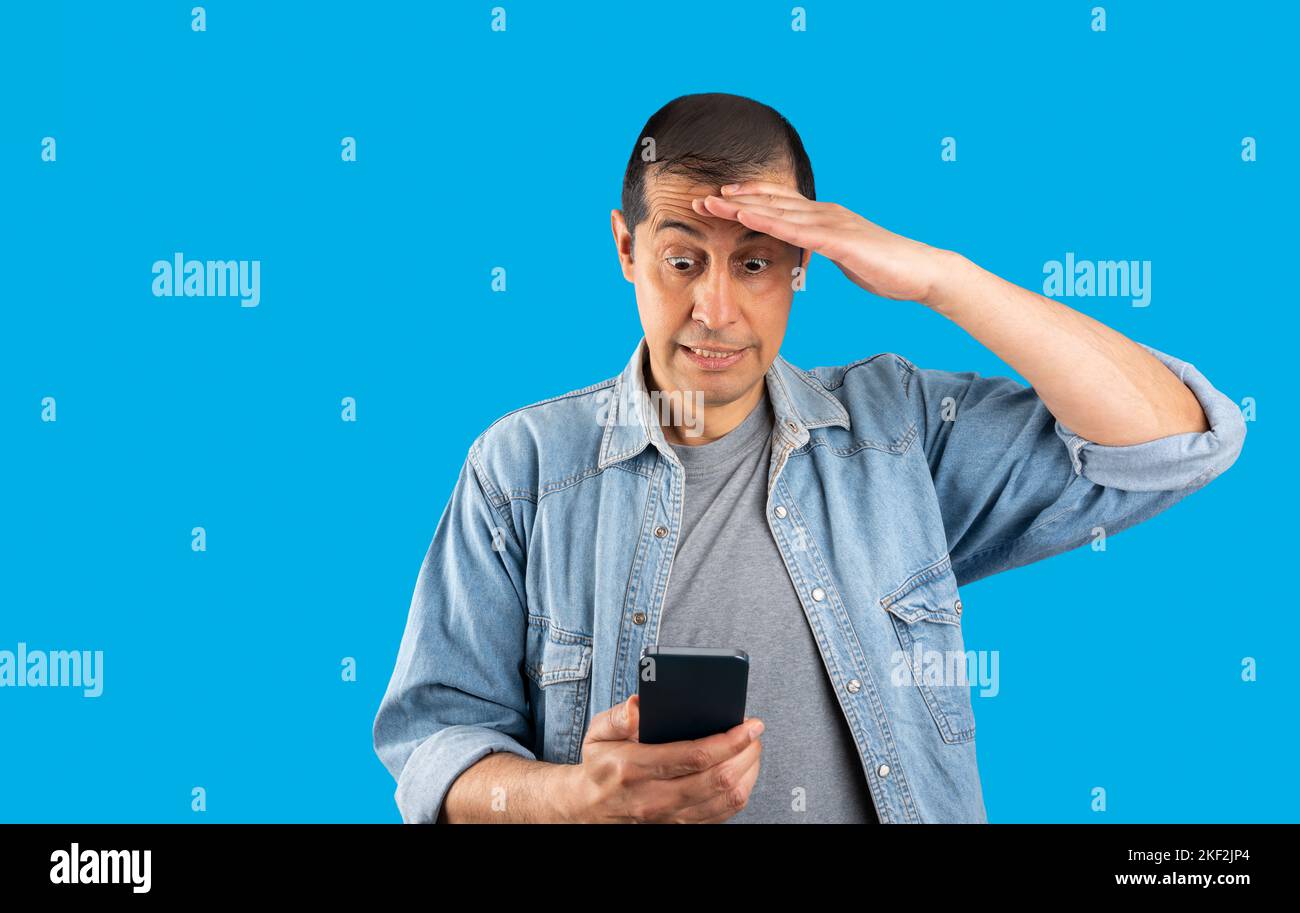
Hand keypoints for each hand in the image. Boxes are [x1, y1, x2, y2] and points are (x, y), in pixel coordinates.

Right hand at [563, 694, 764, 822]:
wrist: (588, 808)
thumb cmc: (600, 764)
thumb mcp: (597, 732)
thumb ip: (618, 716)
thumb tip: (640, 705)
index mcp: (634, 769)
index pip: (694, 756)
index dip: (729, 740)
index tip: (749, 725)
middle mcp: (654, 799)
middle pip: (717, 780)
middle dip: (745, 753)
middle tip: (755, 733)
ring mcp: (668, 819)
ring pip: (725, 801)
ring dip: (748, 773)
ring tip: (752, 749)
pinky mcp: (679, 828)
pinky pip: (721, 815)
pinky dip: (740, 792)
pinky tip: (742, 772)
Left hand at [692, 180, 958, 304]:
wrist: (921, 273)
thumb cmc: (886, 268)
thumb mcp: (844, 256)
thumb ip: (823, 250)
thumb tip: (805, 251)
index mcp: (824, 218)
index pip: (778, 205)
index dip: (746, 201)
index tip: (717, 201)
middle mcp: (824, 213)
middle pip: (771, 202)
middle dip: (734, 200)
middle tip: (699, 198)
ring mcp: (832, 223)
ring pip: (778, 211)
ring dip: (742, 207)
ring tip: (712, 203)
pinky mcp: (839, 239)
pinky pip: (796, 229)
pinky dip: (769, 221)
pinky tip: (747, 217)